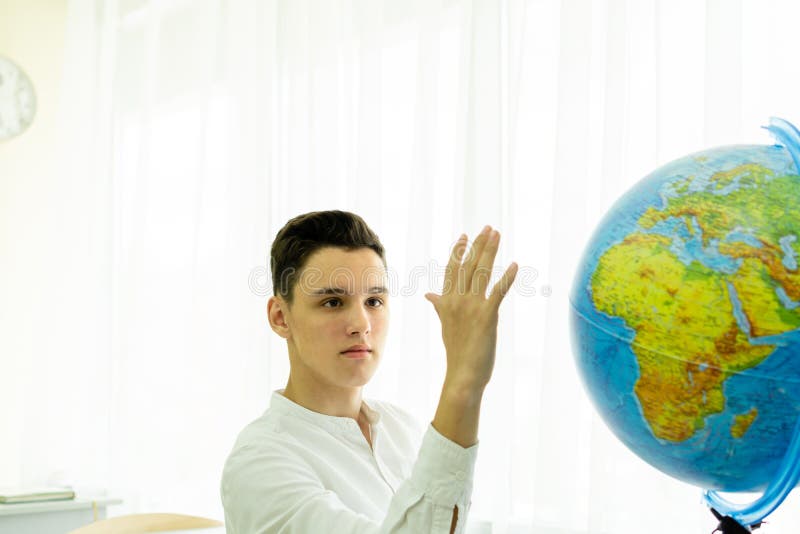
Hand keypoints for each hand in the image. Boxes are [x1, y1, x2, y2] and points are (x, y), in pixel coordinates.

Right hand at [425, 225, 517, 390]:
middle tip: (488, 228)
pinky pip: (498, 292)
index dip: (458, 251)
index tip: (464, 236)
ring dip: (490, 251)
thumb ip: (439, 306)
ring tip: (497, 234)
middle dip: (478, 245)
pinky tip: (514, 265)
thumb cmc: (457, 351)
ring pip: (481, 272)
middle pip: (467, 265)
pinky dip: (507, 278)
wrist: (463, 374)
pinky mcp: (487, 316)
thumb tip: (429, 294)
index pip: (451, 270)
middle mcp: (456, 301)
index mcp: (446, 302)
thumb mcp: (445, 324)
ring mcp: (471, 307)